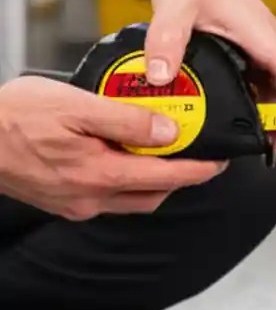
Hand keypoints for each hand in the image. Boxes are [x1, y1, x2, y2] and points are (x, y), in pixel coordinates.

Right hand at [0, 76, 225, 219]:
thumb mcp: (75, 105)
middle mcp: (89, 198)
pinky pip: (106, 196)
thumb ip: (126, 120)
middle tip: (197, 154)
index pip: (166, 178)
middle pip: (152, 195)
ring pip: (130, 199)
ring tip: (162, 151)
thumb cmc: (12, 117)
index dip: (199, 170)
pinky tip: (122, 157)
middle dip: (180, 178)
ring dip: (152, 181)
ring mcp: (73, 204)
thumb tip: (168, 131)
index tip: (220, 162)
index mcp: (98, 175)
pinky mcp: (59, 201)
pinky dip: (125, 180)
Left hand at [143, 0, 275, 150]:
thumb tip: (160, 77)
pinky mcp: (249, 53)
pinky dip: (260, 103)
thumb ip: (166, 40)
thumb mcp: (175, 6)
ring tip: (261, 141)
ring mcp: (260, 50)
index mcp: (262, 37)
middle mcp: (268, 45)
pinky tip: (242, 117)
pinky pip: (262, 82)